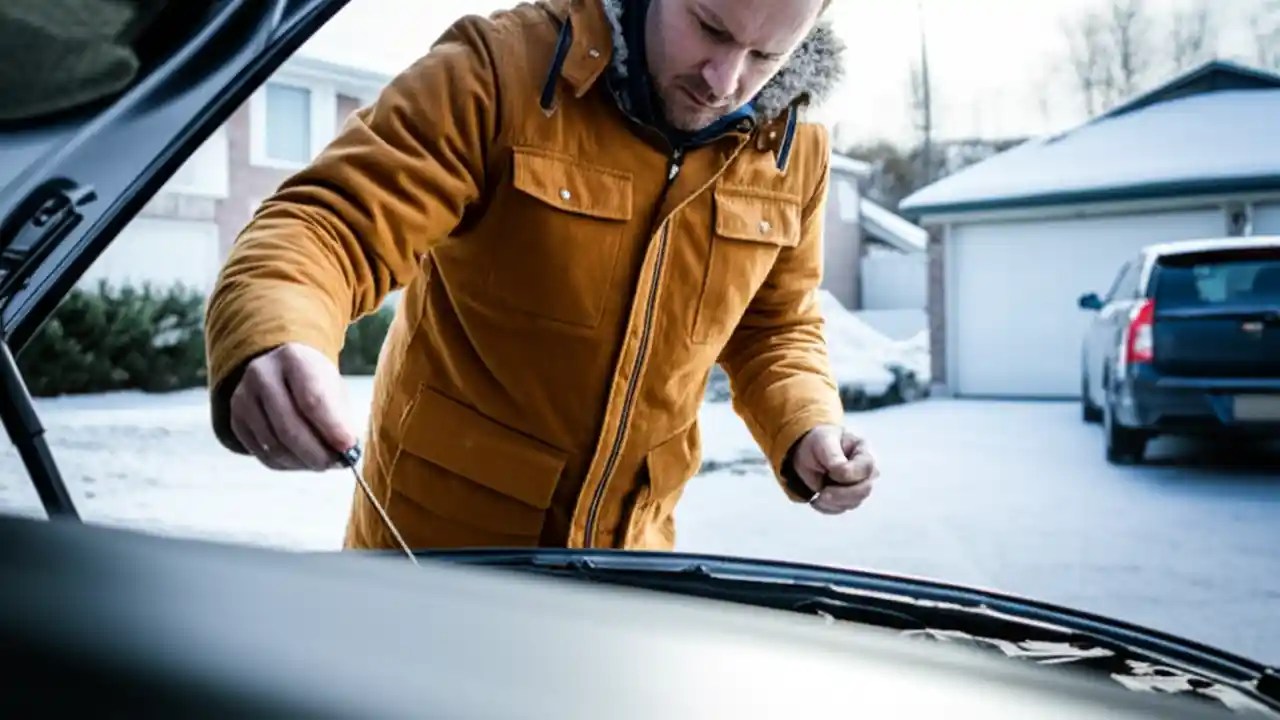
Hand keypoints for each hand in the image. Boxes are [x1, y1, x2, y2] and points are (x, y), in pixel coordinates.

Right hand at [229, 342, 357, 470]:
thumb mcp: (332, 387)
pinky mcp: (236, 421)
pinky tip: (302, 460)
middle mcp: (262, 375)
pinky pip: (263, 455)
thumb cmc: (313, 382)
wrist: (279, 372)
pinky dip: (287, 464)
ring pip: (274, 446)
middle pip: (289, 427)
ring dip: (303, 462)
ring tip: (322, 461)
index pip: (312, 400)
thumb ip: (339, 416)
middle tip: (337, 463)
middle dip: (316, 453)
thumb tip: (346, 452)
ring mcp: (243, 398)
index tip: (349, 447)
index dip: (332, 428)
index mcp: (293, 359)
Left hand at [790, 425, 877, 514]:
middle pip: (864, 489)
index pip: (865, 469)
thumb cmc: (818, 443)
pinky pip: (842, 509)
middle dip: (842, 494)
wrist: (804, 454)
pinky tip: (816, 500)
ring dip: (834, 502)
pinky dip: (827, 508)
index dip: (849, 475)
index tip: (830, 472)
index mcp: (862, 452)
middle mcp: (864, 471)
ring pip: (854, 502)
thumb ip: (834, 455)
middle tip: (823, 492)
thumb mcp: (823, 442)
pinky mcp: (847, 499)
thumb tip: (843, 472)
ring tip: (819, 494)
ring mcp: (857, 486)